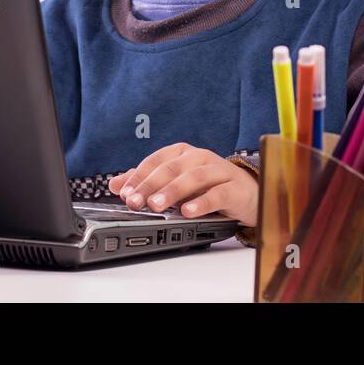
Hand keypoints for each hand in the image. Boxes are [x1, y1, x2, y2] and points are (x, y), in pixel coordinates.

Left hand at [107, 143, 258, 225]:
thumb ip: (147, 183)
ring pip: (193, 177)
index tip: (124, 193)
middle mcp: (199, 157)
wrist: (248, 194)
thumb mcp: (176, 184)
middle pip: (171, 168)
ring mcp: (218, 170)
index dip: (138, 176)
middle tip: (135, 202)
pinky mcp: (234, 187)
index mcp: (183, 153)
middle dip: (150, 185)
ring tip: (156, 206)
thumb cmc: (209, 187)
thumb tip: (114, 184)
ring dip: (172, 191)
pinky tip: (188, 211)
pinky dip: (201, 202)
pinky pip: (217, 193)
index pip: (156, 160)